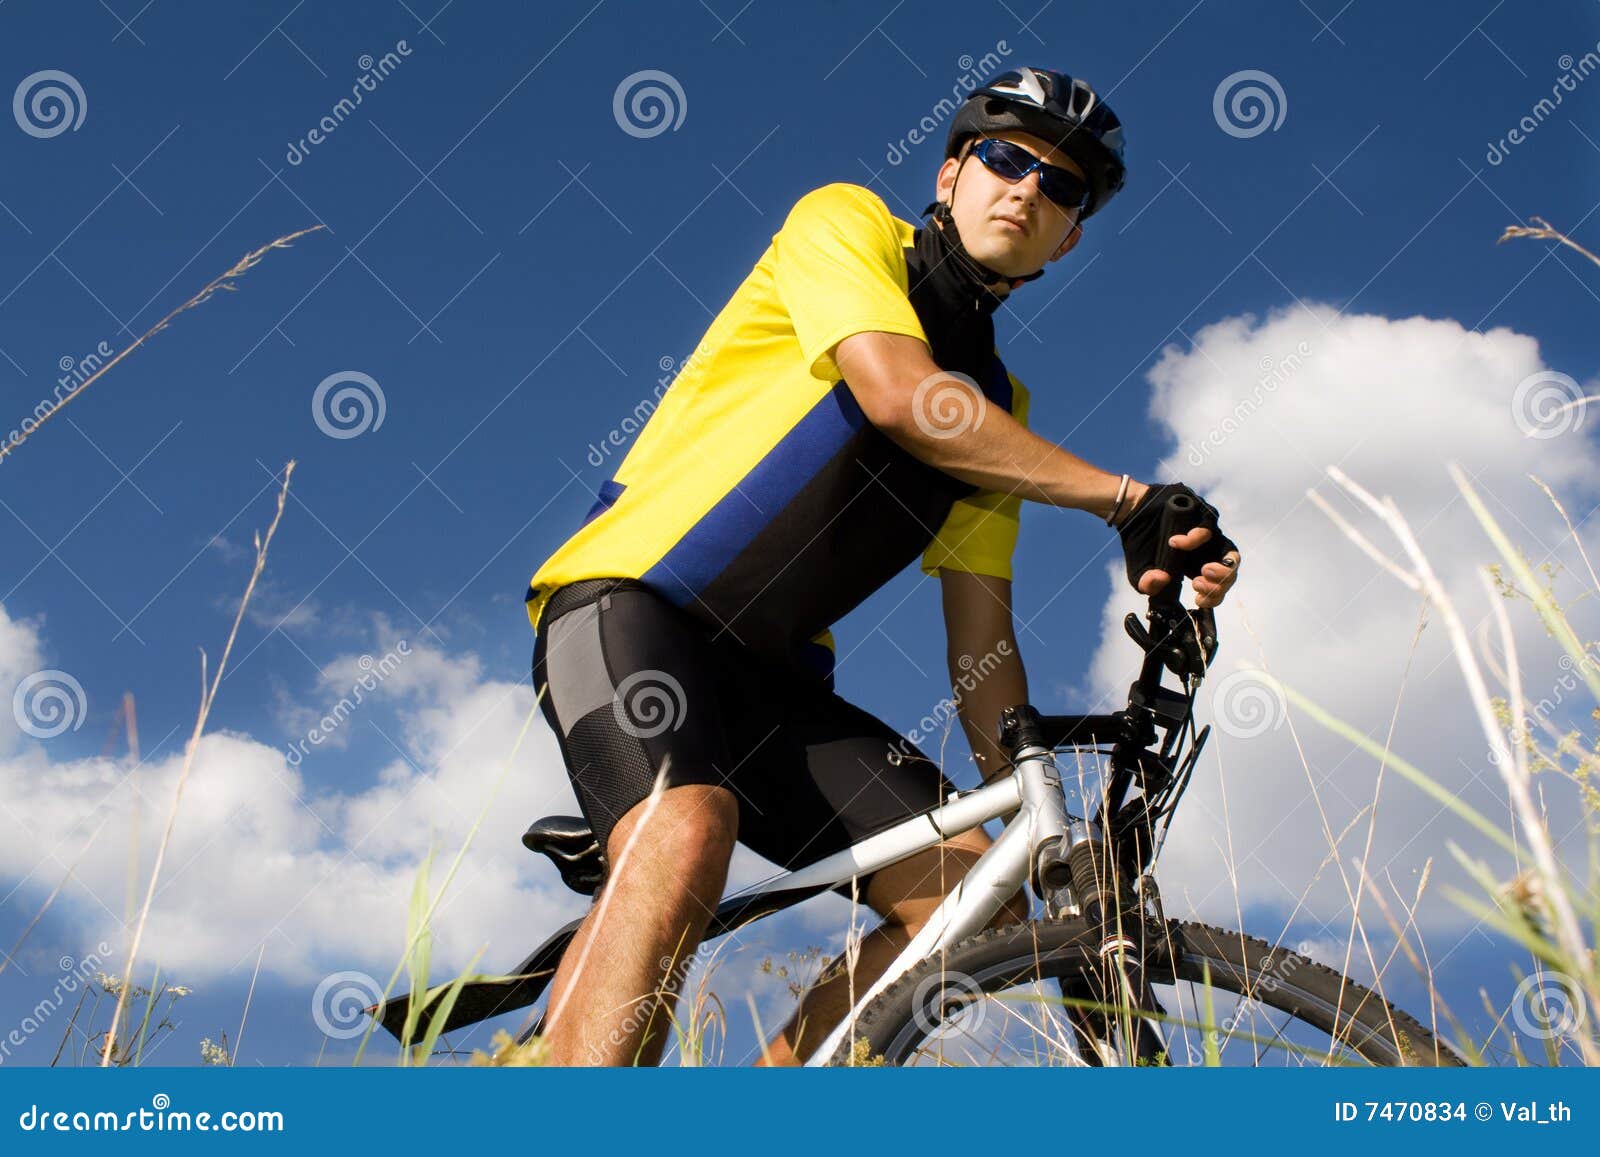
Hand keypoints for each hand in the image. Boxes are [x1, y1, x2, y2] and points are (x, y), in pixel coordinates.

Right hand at [1116, 481, 1241, 608]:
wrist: (1131, 514)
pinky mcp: (1202, 512)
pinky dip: (1196, 538)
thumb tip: (1160, 580)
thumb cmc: (1141, 544)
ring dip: (1222, 567)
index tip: (1198, 600)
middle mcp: (1209, 549)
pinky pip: (1209, 526)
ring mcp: (1209, 532)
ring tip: (1204, 572)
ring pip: (1230, 550)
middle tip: (1199, 586)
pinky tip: (1176, 543)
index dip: (1215, 596)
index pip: (1219, 585)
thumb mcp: (1141, 571)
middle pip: (1231, 570)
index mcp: (1199, 565)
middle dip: (1221, 583)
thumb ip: (1148, 583)